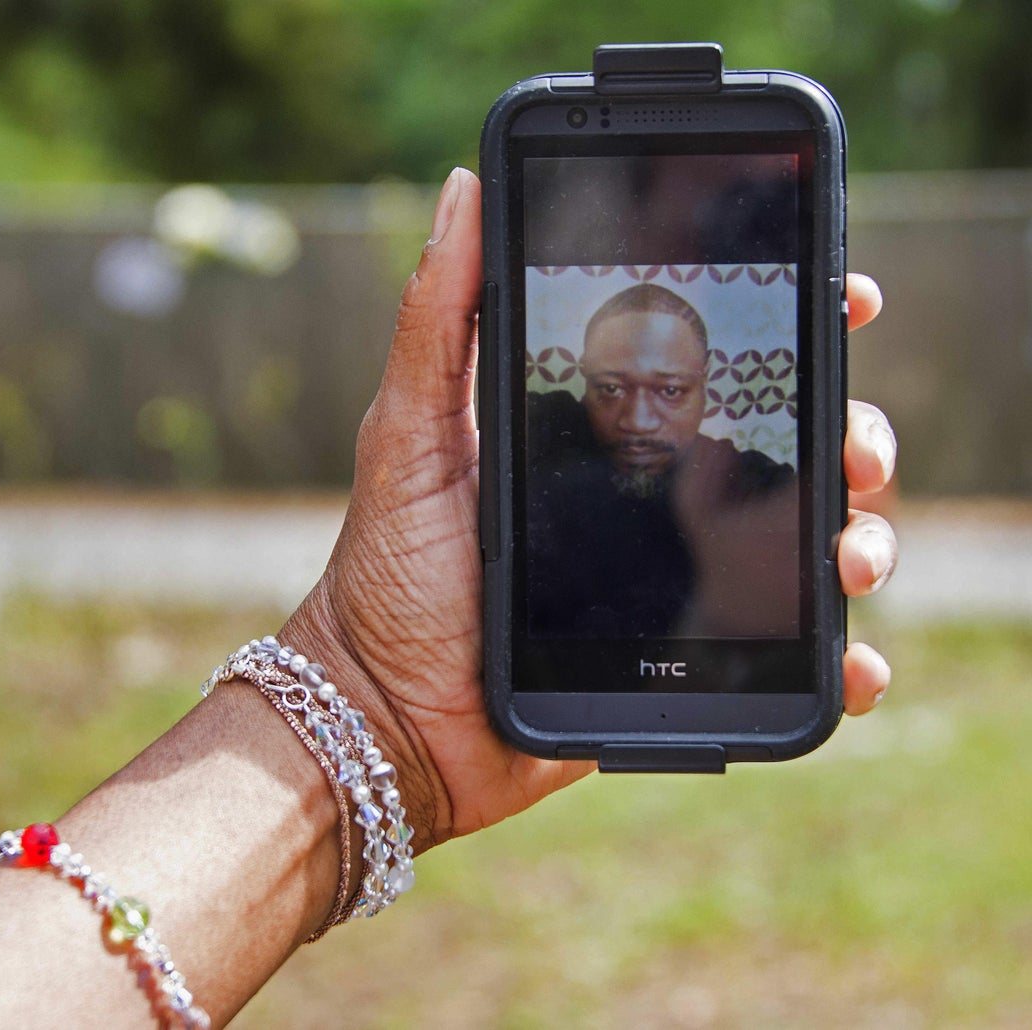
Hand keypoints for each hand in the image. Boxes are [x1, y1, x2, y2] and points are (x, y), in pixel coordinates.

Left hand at [280, 168, 897, 851]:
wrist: (384, 719)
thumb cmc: (386, 576)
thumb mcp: (407, 437)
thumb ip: (435, 321)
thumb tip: (460, 187)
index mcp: (596, 433)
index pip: (713, 361)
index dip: (786, 326)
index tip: (840, 301)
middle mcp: (647, 499)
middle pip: (784, 445)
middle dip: (843, 431)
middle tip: (850, 444)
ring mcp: (673, 581)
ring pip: (804, 541)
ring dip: (858, 534)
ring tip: (851, 554)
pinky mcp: (682, 663)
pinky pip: (785, 656)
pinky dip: (839, 657)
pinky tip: (854, 658)